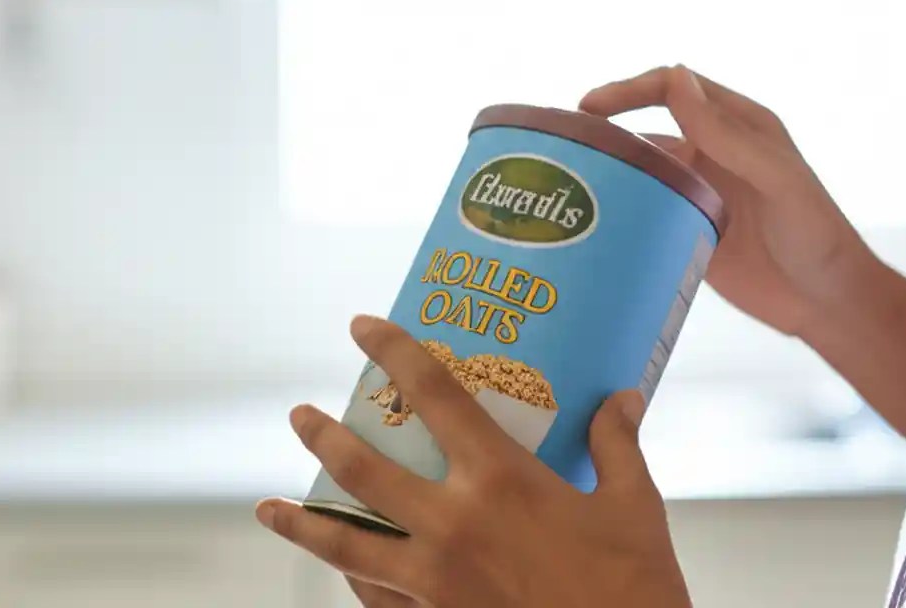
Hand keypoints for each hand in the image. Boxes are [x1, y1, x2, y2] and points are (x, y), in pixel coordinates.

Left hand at [256, 316, 690, 607]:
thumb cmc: (635, 588)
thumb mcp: (633, 508)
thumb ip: (616, 445)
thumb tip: (622, 397)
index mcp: (500, 480)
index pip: (433, 393)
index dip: (393, 350)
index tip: (362, 325)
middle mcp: (453, 523)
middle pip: (363, 468)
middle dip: (323, 435)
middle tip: (300, 414)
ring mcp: (434, 579)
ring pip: (345, 544)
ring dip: (301, 523)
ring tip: (269, 508)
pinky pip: (374, 596)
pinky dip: (352, 578)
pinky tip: (341, 569)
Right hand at [580, 66, 877, 336]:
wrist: (825, 302)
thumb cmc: (813, 232)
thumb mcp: (773, 176)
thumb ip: (724, 132)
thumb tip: (675, 77)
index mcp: (737, 125)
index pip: (673, 89)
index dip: (629, 90)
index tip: (588, 108)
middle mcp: (713, 153)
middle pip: (648, 125)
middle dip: (607, 127)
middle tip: (564, 143)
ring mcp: (697, 192)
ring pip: (641, 169)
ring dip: (609, 169)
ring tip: (565, 181)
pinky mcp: (686, 230)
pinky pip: (644, 211)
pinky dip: (617, 209)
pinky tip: (588, 220)